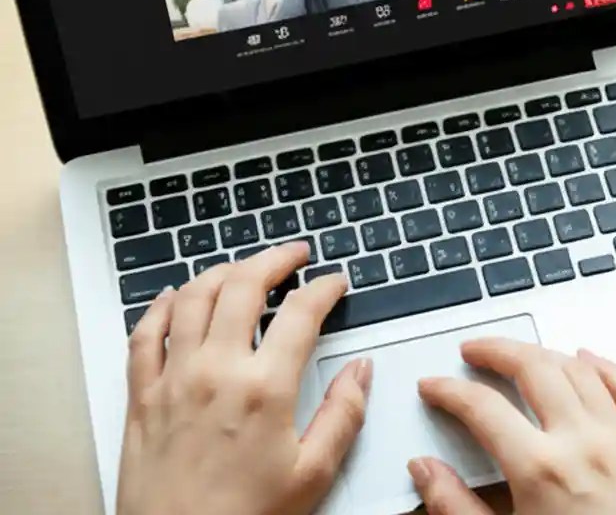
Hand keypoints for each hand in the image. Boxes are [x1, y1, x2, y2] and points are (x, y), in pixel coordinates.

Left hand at [116, 243, 371, 514]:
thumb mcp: (313, 474)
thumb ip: (343, 415)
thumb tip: (361, 372)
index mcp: (265, 389)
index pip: (301, 313)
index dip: (324, 288)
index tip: (335, 283)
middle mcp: (215, 371)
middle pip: (243, 286)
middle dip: (274, 259)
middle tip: (294, 254)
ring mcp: (172, 379)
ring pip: (191, 297)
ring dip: (222, 272)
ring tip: (243, 268)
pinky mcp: (140, 396)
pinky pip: (143, 333)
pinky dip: (160, 306)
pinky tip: (173, 298)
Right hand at [413, 339, 615, 514]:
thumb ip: (457, 508)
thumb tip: (425, 470)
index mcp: (540, 470)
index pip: (482, 409)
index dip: (450, 391)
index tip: (434, 386)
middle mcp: (583, 444)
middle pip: (534, 370)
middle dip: (497, 352)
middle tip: (474, 351)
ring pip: (581, 371)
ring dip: (546, 354)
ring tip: (521, 354)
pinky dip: (606, 367)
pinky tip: (588, 359)